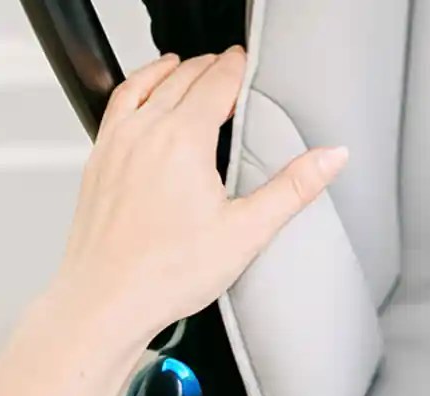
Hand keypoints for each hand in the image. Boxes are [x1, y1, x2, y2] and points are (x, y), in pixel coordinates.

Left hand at [49, 47, 347, 345]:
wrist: (106, 300)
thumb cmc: (167, 274)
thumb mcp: (247, 231)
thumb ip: (293, 187)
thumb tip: (331, 157)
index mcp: (184, 141)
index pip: (217, 83)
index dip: (237, 67)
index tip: (248, 62)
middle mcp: (145, 132)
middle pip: (183, 77)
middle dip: (210, 66)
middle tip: (231, 66)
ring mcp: (116, 143)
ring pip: (147, 84)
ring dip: (173, 70)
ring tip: (190, 67)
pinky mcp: (98, 159)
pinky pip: (118, 104)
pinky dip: (137, 87)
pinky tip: (145, 96)